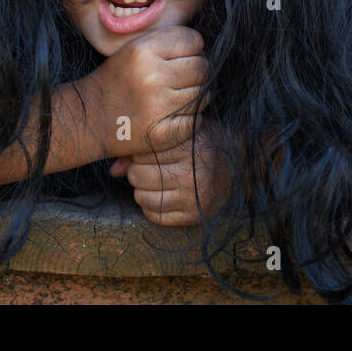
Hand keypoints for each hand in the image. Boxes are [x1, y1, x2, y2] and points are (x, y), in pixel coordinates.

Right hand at [85, 25, 208, 160]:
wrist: (88, 118)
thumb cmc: (115, 80)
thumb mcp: (132, 49)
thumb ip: (166, 42)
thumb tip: (203, 48)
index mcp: (143, 51)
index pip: (192, 40)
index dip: (192, 47)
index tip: (182, 55)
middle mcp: (153, 76)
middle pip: (201, 67)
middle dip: (195, 70)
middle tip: (179, 77)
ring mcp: (160, 107)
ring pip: (202, 93)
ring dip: (194, 94)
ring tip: (174, 96)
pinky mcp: (164, 133)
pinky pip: (197, 119)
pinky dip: (189, 117)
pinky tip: (171, 114)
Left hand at [111, 122, 231, 226]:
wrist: (238, 167)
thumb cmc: (201, 144)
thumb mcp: (178, 134)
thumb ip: (143, 147)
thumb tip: (113, 171)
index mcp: (187, 145)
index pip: (142, 152)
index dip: (139, 153)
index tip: (149, 152)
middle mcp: (191, 172)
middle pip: (137, 175)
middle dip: (137, 172)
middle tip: (150, 168)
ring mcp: (193, 196)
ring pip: (141, 197)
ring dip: (142, 190)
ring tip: (155, 182)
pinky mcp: (192, 216)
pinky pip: (154, 216)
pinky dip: (150, 207)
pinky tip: (162, 196)